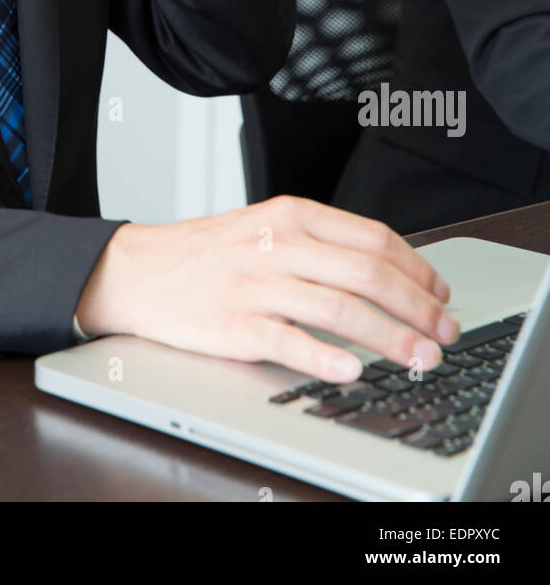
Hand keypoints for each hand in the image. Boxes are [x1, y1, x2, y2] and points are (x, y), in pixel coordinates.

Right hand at [76, 196, 460, 382]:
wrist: (142, 269)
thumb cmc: (209, 253)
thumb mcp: (266, 227)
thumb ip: (320, 241)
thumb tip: (387, 271)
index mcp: (291, 214)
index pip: (372, 238)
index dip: (417, 269)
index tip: (440, 294)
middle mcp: (278, 245)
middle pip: (368, 274)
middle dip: (417, 307)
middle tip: (444, 332)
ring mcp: (257, 285)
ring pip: (341, 309)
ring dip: (391, 338)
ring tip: (419, 358)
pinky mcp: (236, 325)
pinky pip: (292, 342)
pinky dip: (328, 358)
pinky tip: (354, 370)